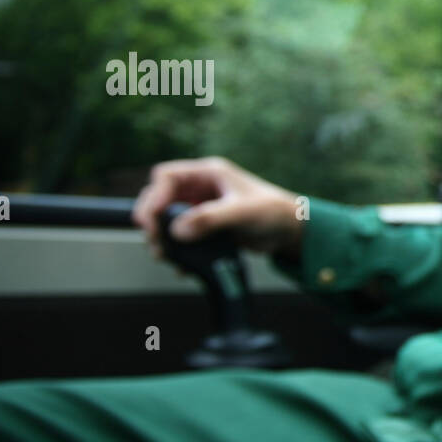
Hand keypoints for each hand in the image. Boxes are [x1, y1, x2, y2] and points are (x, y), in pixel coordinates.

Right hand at [132, 156, 304, 260]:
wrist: (291, 231)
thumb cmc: (274, 211)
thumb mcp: (243, 212)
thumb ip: (210, 219)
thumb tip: (178, 231)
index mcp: (208, 174)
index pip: (167, 177)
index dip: (154, 197)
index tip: (150, 221)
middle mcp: (200, 189)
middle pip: (161, 199)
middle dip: (154, 220)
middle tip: (154, 241)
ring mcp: (201, 209)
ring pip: (168, 221)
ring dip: (163, 239)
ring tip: (165, 257)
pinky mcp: (206, 229)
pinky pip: (183, 239)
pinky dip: (179, 252)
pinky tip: (183, 267)